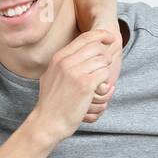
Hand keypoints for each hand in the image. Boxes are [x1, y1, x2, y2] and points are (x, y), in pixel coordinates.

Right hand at [30, 27, 119, 144]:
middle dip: (105, 57)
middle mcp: (66, 62)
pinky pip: (104, 74)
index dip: (101, 35)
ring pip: (103, 60)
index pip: (85, 37)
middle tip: (103, 70)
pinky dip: (105, 83)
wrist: (47, 122)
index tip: (110, 39)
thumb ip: (63, 62)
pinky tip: (98, 90)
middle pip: (97, 47)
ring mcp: (75, 73)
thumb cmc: (51, 102)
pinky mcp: (85, 85)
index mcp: (58, 57)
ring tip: (98, 83)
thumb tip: (78, 50)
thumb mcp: (51, 76)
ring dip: (105, 72)